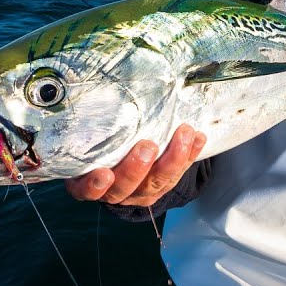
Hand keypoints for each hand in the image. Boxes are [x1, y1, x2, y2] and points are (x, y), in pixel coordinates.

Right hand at [64, 123, 206, 206]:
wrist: (122, 156)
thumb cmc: (99, 142)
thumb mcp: (91, 138)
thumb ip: (92, 127)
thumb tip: (98, 93)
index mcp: (89, 182)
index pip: (87, 190)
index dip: (94, 185)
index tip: (105, 173)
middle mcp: (114, 191)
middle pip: (125, 188)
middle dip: (137, 168)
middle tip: (148, 146)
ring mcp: (140, 192)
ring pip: (156, 182)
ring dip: (173, 159)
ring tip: (184, 134)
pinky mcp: (162, 187)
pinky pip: (178, 174)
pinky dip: (190, 155)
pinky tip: (198, 137)